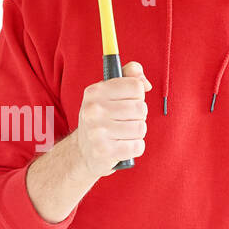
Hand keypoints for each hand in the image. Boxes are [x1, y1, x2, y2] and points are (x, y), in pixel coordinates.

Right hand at [74, 61, 150, 176]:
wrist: (83, 151)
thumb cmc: (103, 118)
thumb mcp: (110, 92)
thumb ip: (130, 76)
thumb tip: (146, 84)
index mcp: (95, 91)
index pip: (136, 87)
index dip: (137, 96)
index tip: (125, 103)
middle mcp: (93, 109)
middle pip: (140, 108)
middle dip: (138, 117)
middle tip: (124, 122)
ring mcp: (97, 131)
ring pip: (140, 128)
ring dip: (137, 133)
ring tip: (122, 134)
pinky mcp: (104, 151)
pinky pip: (138, 146)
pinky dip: (135, 147)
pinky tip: (122, 146)